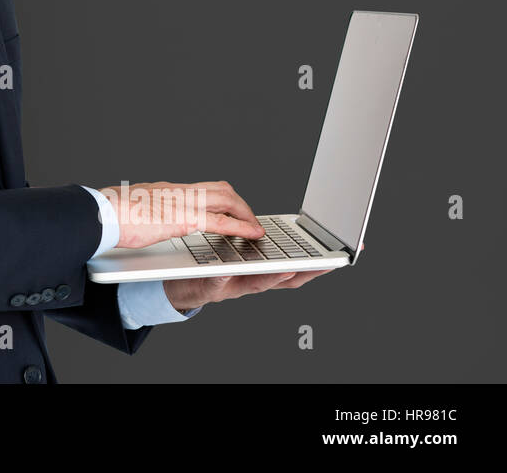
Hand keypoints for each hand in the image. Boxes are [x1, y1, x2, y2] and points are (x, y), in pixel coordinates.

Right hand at [97, 180, 263, 248]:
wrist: (102, 214)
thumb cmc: (108, 214)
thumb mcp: (131, 208)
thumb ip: (145, 210)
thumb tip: (143, 214)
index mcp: (166, 190)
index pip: (201, 189)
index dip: (220, 198)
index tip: (228, 210)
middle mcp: (178, 191)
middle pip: (220, 189)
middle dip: (239, 204)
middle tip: (248, 219)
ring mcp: (182, 202)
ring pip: (226, 199)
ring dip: (245, 213)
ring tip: (254, 228)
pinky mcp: (184, 218)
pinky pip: (222, 222)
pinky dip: (242, 227)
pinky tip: (253, 234)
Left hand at [164, 242, 363, 312]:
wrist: (182, 286)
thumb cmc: (211, 269)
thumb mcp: (238, 256)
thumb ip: (255, 243)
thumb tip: (272, 229)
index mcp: (261, 271)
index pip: (294, 268)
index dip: (317, 264)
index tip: (338, 256)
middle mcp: (252, 281)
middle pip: (284, 280)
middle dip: (305, 273)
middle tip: (324, 264)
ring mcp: (232, 288)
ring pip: (256, 284)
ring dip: (271, 278)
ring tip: (285, 269)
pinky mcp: (208, 289)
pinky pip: (216, 285)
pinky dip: (222, 280)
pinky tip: (225, 272)